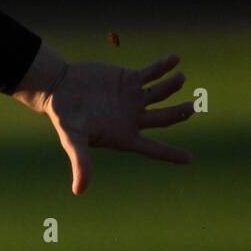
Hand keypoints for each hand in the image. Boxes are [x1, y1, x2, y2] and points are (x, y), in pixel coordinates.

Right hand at [41, 53, 194, 194]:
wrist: (57, 88)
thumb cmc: (64, 117)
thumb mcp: (73, 140)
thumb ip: (81, 162)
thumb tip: (79, 191)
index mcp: (124, 135)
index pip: (153, 148)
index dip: (171, 154)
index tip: (188, 159)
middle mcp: (132, 117)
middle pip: (165, 118)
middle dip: (181, 113)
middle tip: (193, 107)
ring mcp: (132, 97)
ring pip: (162, 92)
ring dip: (173, 85)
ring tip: (181, 78)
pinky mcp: (128, 79)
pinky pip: (152, 72)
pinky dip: (164, 66)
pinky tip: (175, 59)